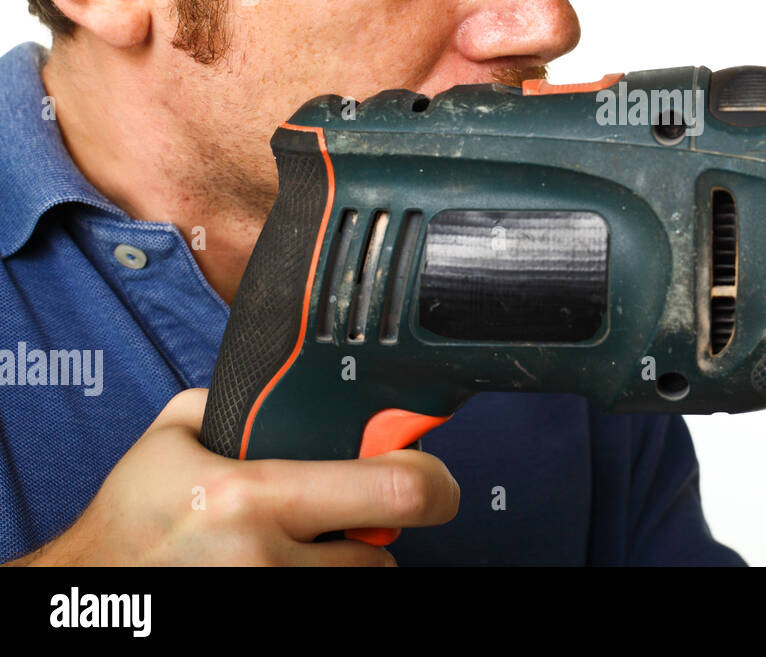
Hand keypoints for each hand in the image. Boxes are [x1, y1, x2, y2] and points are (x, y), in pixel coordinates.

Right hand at [8, 388, 459, 565]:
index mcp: (253, 496)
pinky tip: (295, 565)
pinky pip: (329, 603)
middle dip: (388, 528)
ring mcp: (267, 601)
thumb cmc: (125, 522)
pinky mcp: (265, 631)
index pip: (391, 491)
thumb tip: (293, 384)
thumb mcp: (170, 438)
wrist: (82, 593)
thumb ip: (233, 400)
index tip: (433, 469)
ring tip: (314, 541)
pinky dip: (324, 584)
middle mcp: (266, 559)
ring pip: (360, 583)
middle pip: (386, 551)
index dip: (429, 479)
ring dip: (352, 561)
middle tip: (380, 510)